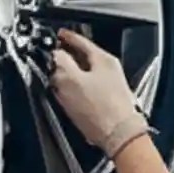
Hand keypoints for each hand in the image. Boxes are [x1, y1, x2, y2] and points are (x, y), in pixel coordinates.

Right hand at [49, 29, 148, 158]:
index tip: (58, 35)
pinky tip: (71, 99)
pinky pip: (90, 90)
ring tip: (58, 81)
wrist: (120, 137)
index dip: (66, 37)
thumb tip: (55, 55)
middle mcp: (111, 71)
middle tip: (53, 60)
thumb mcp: (71, 81)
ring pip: (86, 75)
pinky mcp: (110, 101)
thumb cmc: (101, 111)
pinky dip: (78, 90)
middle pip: (84, 58)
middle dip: (67, 59)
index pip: (81, 41)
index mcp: (103, 59)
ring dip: (72, 76)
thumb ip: (61, 63)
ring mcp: (112, 86)